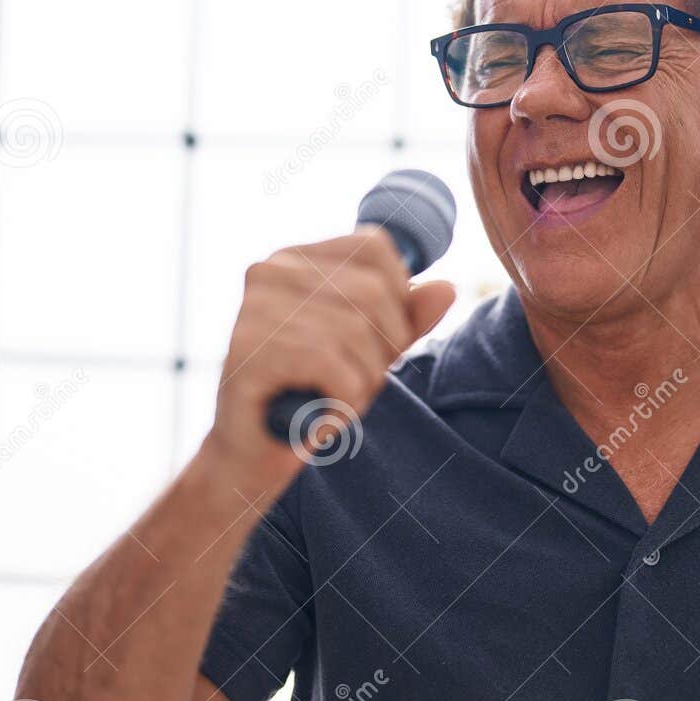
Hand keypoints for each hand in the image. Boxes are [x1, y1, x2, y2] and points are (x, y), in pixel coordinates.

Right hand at [200, 226, 455, 502]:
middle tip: (353, 383)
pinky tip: (319, 414)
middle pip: (373, 291)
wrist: (256, 455)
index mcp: (295, 257)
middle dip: (384, 349)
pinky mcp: (252, 350)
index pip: (374, 246)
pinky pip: (335, 368)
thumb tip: (447, 289)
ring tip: (332, 399)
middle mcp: (271, 270)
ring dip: (362, 382)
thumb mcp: (373, 351)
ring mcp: (256, 307)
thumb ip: (409, 318)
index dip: (398, 298)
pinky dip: (343, 402)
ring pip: (357, 333)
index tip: (378, 342)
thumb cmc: (314, 394)